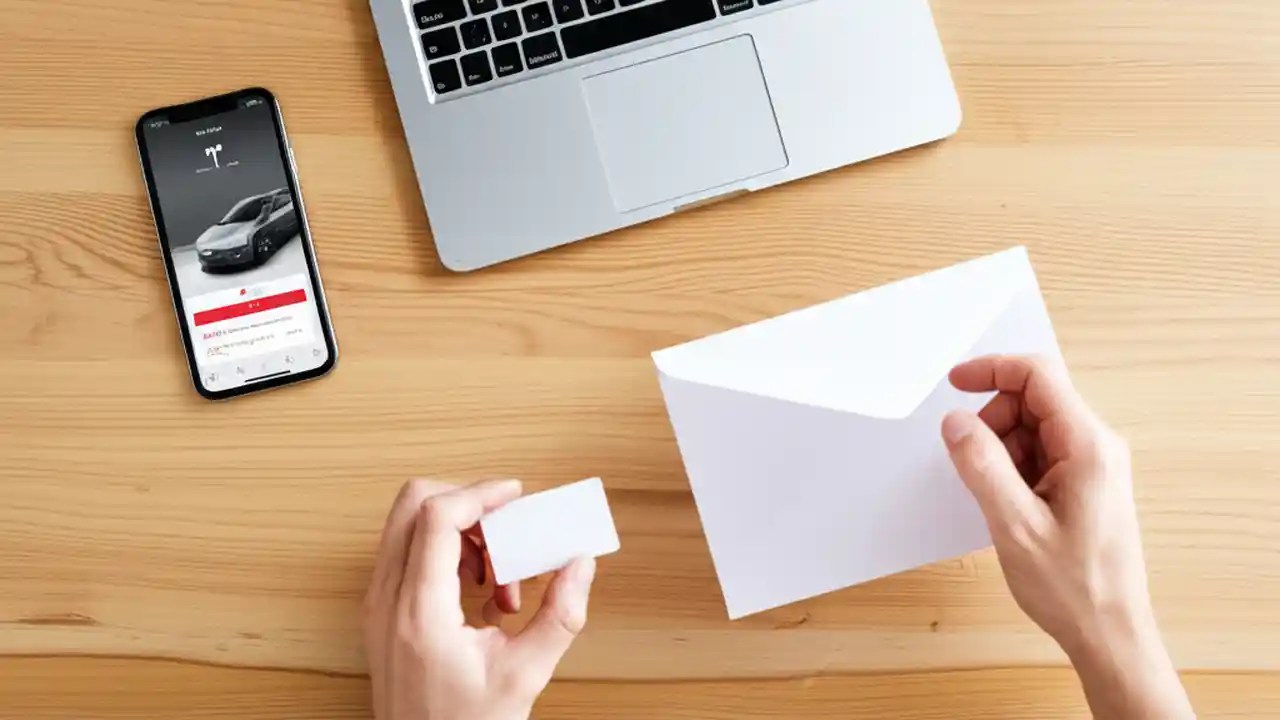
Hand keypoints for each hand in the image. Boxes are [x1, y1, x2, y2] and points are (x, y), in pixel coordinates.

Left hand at [363, 479, 595, 719]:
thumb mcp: (524, 676)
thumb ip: (559, 616)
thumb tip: (580, 566)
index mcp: (420, 614)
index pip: (437, 518)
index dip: (480, 493)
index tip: (514, 494)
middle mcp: (387, 600)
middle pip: (412, 504)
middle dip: (467, 502)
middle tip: (508, 526)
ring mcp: (378, 604)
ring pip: (408, 524)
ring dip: (459, 530)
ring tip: (499, 575)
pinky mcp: (381, 610)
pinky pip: (408, 552)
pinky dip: (446, 552)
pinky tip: (479, 591)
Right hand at [941, 355, 1192, 719]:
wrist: (1110, 632)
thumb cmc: (1073, 587)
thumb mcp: (1015, 526)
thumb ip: (982, 466)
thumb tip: (956, 422)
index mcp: (1088, 447)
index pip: (1039, 376)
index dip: (992, 370)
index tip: (954, 382)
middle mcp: (1097, 447)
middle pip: (1033, 400)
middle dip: (992, 420)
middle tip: (972, 463)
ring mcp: (1093, 465)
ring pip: (1033, 427)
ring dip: (1001, 448)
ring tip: (996, 496)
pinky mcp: (1085, 483)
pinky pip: (1040, 453)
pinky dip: (1013, 467)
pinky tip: (1008, 504)